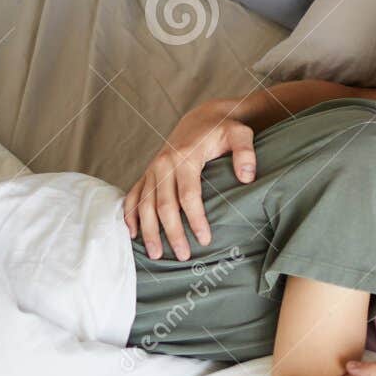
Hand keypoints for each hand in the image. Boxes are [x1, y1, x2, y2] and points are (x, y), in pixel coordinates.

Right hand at [122, 101, 256, 260]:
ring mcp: (153, 169)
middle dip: (172, 232)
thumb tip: (246, 178)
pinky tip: (132, 233)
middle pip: (164, 204)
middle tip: (183, 256)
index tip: (205, 239)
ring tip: (156, 255)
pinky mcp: (148, 172)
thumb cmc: (224, 130)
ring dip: (148, 230)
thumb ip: (245, 153)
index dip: (195, 218)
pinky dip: (129, 214)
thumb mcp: (241, 134)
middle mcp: (164, 164)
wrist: (203, 118)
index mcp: (185, 157)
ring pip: (144, 203)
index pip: (188, 194)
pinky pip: (133, 194)